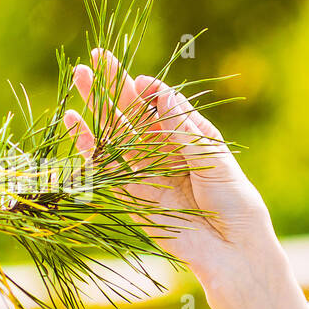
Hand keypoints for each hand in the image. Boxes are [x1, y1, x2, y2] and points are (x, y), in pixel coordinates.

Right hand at [61, 48, 273, 287]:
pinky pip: (106, 166)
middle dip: (114, 86)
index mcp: (188, 134)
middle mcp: (164, 149)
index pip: (161, 103)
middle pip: (133, 112)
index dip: (147, 89)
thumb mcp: (212, 158)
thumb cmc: (234, 202)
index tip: (138, 82)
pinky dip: (89, 144)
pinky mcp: (130, 195)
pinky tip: (74, 121)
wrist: (230, 250)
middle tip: (94, 59)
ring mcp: (145, 171)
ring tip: (79, 77)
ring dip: (97, 106)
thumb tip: (157, 91)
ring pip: (116, 133)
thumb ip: (181, 127)